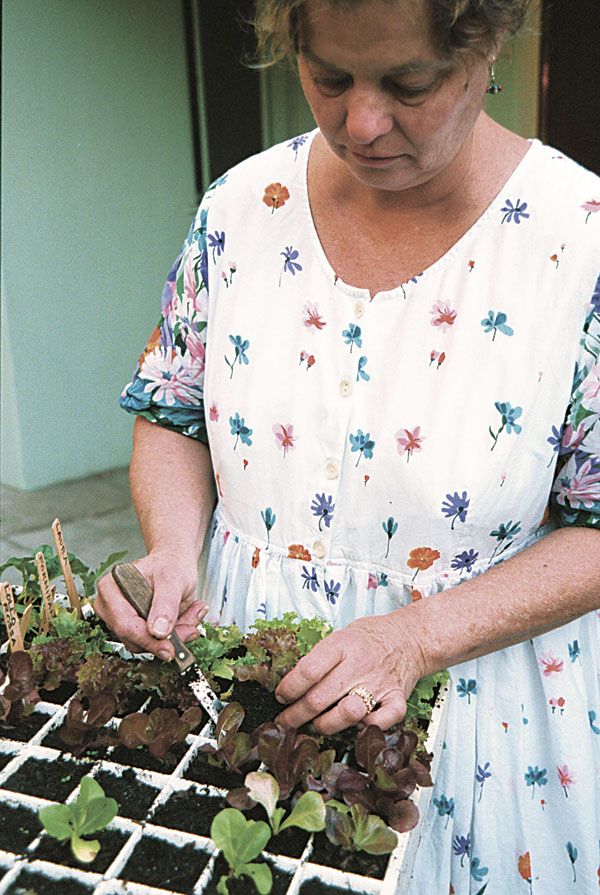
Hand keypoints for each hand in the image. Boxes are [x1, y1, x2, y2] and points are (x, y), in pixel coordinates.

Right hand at [94, 550, 207, 659]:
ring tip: (193, 613)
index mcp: (111, 588)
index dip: (147, 640)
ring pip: (145, 644)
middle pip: (134, 639)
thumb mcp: (173, 579)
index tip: (170, 649)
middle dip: (167, 637)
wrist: (175, 562)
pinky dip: (174, 634)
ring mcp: (120, 619)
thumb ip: (166, 604)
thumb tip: (157, 632)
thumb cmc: (170, 564)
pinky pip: (153, 643)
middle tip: (193, 626)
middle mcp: (110, 606)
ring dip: (174, 635)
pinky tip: (187, 617)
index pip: (125, 624)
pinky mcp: (134, 629)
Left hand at [274, 610, 427, 733]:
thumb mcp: (341, 635)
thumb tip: (293, 681)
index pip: (308, 670)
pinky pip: (380, 723)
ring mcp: (380, 683)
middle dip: (295, 715)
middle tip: (285, 722)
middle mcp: (360, 664)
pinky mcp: (397, 699)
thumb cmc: (371, 637)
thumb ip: (321, 657)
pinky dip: (366, 729)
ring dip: (325, 725)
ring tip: (315, 725)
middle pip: (320, 698)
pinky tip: (355, 726)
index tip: (280, 697)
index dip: (289, 688)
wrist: (411, 637)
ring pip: (347, 714)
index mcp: (342, 645)